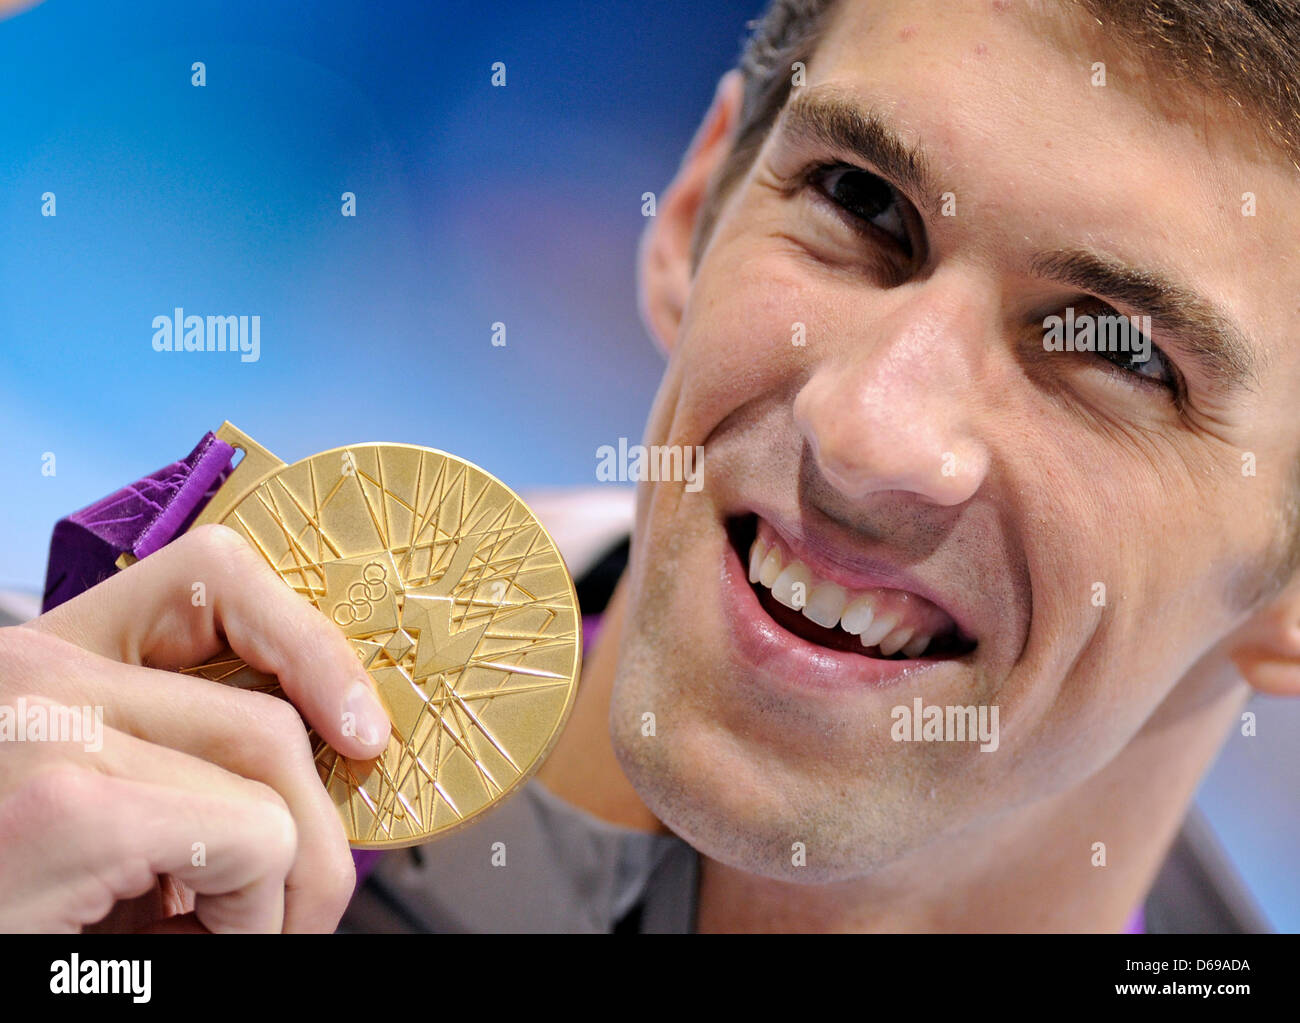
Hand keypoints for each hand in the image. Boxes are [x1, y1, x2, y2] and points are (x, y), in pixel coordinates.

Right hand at [0, 524, 390, 932]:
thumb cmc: (9, 895)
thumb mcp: (90, 807)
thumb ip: (180, 768)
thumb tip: (325, 768)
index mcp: (46, 663)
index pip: (218, 579)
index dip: (311, 646)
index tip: (362, 733)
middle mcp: (35, 672)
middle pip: (266, 710)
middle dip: (319, 824)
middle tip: (303, 909)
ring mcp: (46, 731)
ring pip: (274, 768)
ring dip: (290, 878)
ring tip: (231, 935)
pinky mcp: (68, 809)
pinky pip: (254, 836)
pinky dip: (256, 912)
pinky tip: (186, 945)